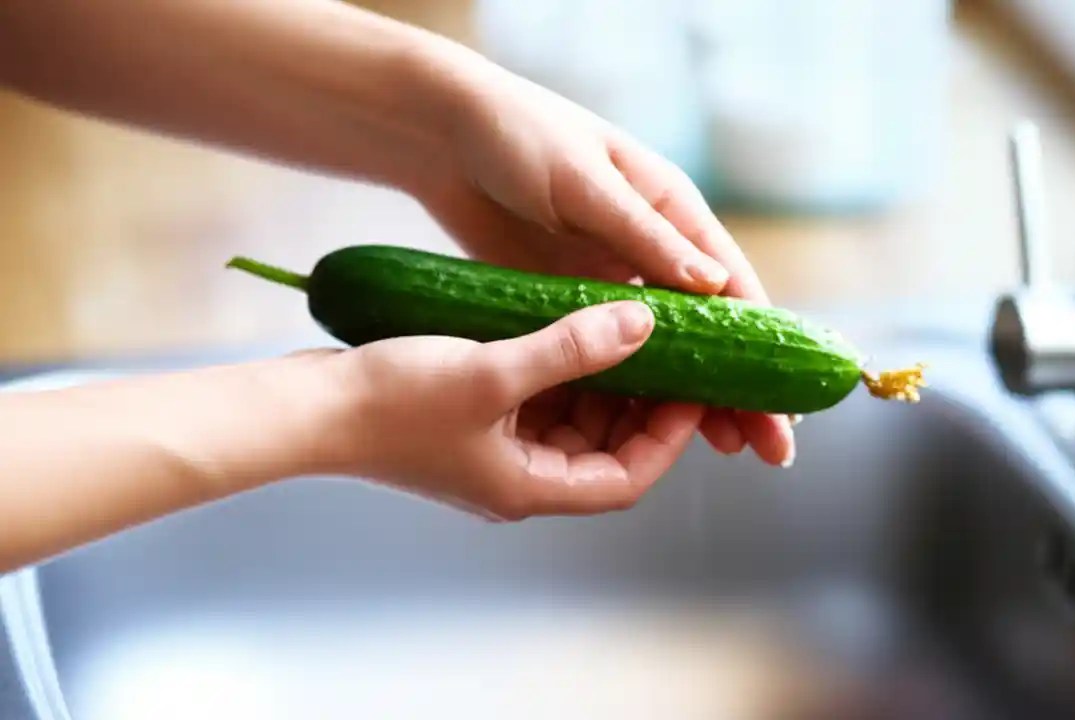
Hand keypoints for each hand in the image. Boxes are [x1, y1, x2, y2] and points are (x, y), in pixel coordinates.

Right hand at [320, 301, 703, 520]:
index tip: (692, 389)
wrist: (307, 406)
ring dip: (602, 381)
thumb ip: (570, 348)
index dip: (667, 437)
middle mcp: (520, 477)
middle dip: (641, 402)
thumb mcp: (492, 370)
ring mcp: (496, 451)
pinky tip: (572, 327)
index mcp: (530, 488)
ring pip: (574, 420)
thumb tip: (644, 324)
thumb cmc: (392, 401)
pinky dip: (562, 370)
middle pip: (606, 447)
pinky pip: (538, 400)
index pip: (626, 478)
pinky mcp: (475, 421)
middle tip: (670, 349)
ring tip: (627, 329)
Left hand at [406, 52, 794, 465]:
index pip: (733, 287)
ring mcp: (611, 278)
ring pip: (667, 349)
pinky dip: (637, 387)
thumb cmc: (517, 136)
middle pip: (710, 329)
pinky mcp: (570, 299)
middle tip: (772, 449)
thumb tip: (717, 286)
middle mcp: (652, 249)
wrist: (441, 136)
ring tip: (728, 449)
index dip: (763, 346)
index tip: (785, 398)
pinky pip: (612, 351)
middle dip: (742, 386)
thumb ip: (645, 236)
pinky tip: (652, 425)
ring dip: (695, 395)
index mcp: (672, 210)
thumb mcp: (585, 183)